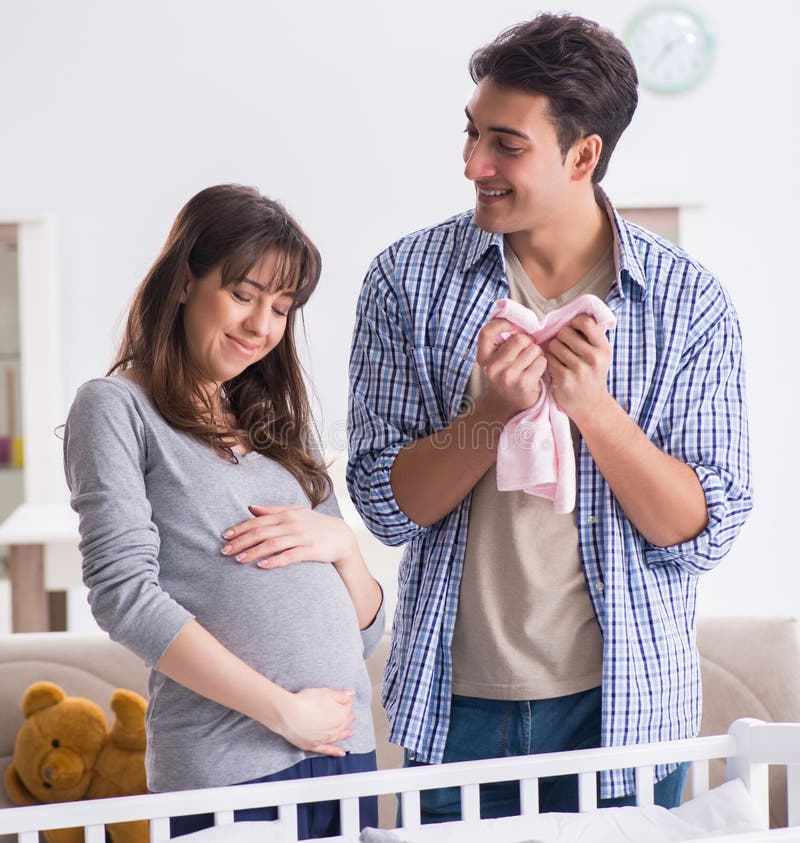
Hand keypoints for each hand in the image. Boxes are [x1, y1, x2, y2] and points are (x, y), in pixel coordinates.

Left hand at [221, 505, 356, 568]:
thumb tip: (251, 508)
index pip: (258, 520)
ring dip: (253, 551)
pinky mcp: (310, 550)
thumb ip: (273, 511)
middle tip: (224, 551)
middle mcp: (292, 523)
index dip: (240, 528)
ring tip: (238, 559)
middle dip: (241, 541)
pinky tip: (262, 566)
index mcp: (286, 514)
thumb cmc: (315, 525)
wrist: (341, 537)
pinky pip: (290, 555)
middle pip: (261, 532)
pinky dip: (275, 560)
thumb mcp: (296, 512)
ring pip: (272, 543)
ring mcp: (301, 536)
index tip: (224, 536)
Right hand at [274, 687, 355, 756]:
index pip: (348, 706)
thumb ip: (340, 695)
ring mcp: (325, 738)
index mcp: (341, 714)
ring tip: (350, 732)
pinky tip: (341, 753)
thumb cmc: (305, 701)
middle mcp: (336, 729)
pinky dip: (335, 751)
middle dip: (347, 716)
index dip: (346, 701)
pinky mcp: (314, 745)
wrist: (287, 714)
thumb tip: (351, 694)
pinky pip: (328, 750)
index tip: (345, 698)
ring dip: (345, 733)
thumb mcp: (325, 692)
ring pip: (339, 736)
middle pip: (345, 722)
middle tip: (347, 712)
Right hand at [476, 317, 546, 420]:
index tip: (513, 326)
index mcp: (483, 357)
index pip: (487, 331)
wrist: (508, 405)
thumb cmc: (506, 374)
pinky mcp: (523, 384)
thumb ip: (501, 340)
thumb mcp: (497, 358)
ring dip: (537, 354)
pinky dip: (542, 364)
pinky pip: (541, 361)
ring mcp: (508, 376)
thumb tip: (516, 314)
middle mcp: (492, 367)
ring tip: (530, 363)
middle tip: (527, 351)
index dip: (502, 324)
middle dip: (528, 342)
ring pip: (533, 349)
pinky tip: (536, 372)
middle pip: (519, 339)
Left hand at [547, 314, 612, 423]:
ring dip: (554, 350)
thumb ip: (592, 335)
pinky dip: (549, 363)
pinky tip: (557, 369)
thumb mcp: (600, 354)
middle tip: (565, 347)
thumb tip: (577, 312)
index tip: (573, 330)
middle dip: (561, 338)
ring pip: (554, 345)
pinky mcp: (564, 379)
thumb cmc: (593, 374)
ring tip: (561, 359)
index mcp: (603, 348)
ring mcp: (579, 369)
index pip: (585, 322)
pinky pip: (548, 360)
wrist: (591, 404)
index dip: (575, 323)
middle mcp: (593, 358)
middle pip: (565, 333)